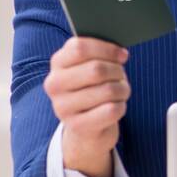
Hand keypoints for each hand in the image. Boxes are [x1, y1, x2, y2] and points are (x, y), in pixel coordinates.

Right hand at [43, 36, 129, 176]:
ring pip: (108, 90)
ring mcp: (63, 107)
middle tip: (122, 75)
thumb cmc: (93, 88)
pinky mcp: (77, 126)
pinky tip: (117, 106)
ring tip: (121, 91)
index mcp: (57, 63)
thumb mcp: (90, 68)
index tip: (122, 55)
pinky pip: (112, 110)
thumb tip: (121, 53)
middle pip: (96, 69)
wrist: (87, 128)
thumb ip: (99, 55)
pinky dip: (121, 106)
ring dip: (123, 89)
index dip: (107, 49)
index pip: (80, 48)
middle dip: (117, 71)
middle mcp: (54, 85)